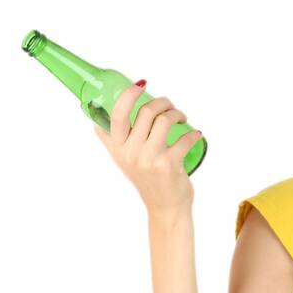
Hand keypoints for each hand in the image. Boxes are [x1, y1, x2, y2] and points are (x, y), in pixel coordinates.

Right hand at [93, 83, 201, 213]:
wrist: (164, 208)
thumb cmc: (146, 181)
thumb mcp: (122, 161)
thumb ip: (110, 142)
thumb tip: (97, 124)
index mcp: (118, 147)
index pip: (118, 113)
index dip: (130, 94)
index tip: (142, 84)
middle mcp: (131, 152)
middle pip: (147, 112)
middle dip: (163, 103)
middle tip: (171, 107)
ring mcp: (150, 159)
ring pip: (165, 120)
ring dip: (178, 114)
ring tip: (182, 118)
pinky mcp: (170, 165)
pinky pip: (185, 138)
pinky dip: (194, 134)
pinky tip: (196, 134)